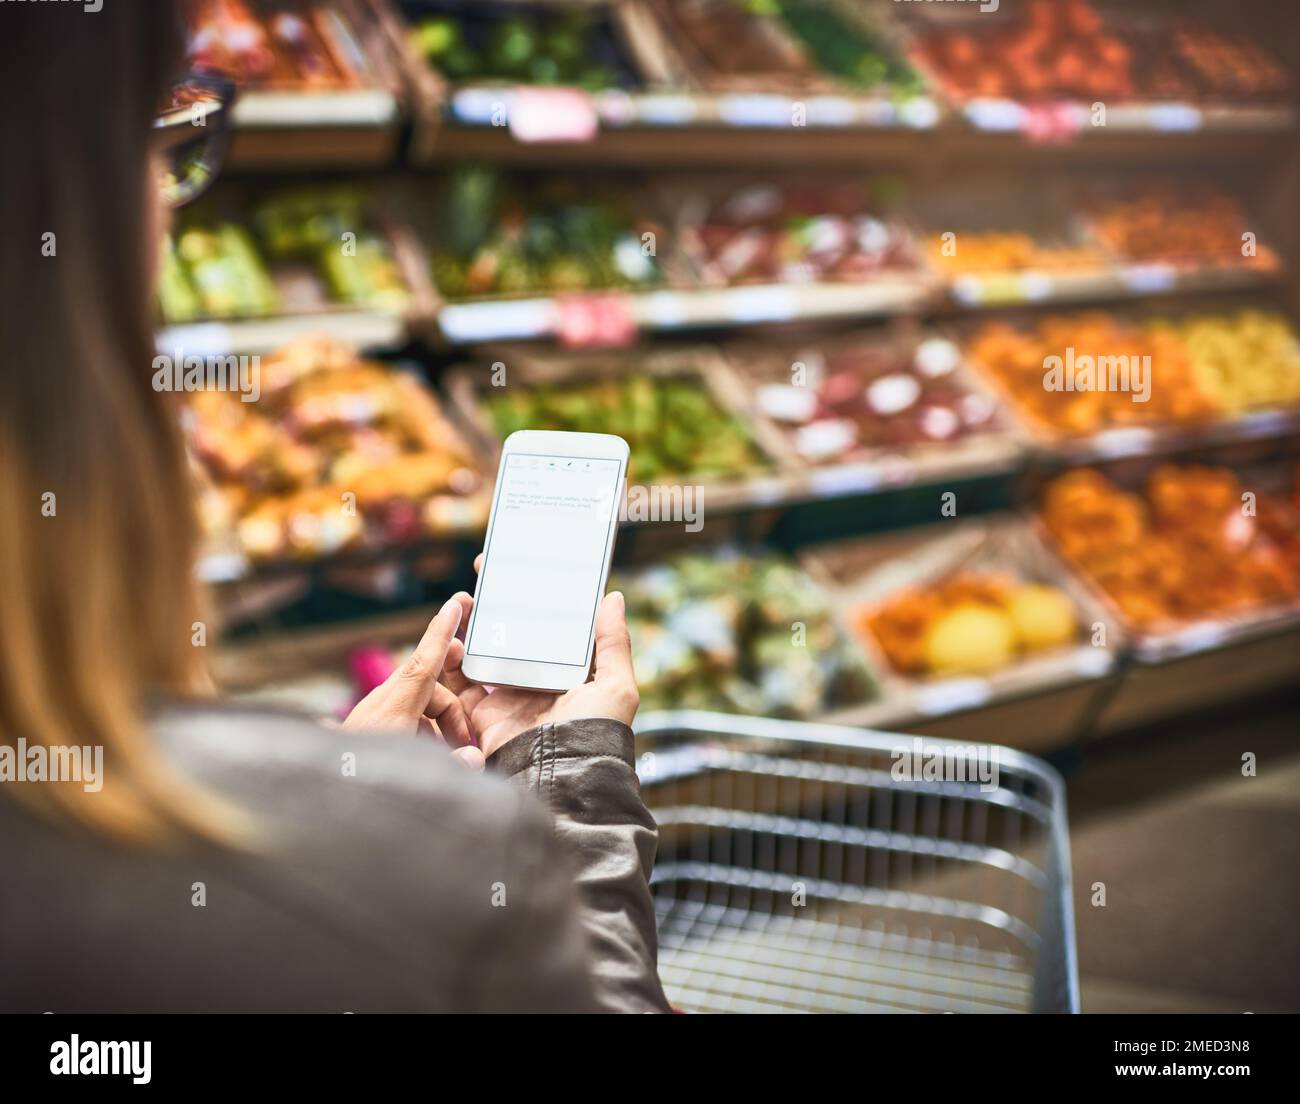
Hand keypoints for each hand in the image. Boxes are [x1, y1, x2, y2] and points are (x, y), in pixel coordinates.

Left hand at [343, 595, 484, 770]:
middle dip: (455, 716)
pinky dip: (421, 738)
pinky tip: (423, 765)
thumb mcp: (411, 779)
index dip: (442, 632)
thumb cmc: (359, 784)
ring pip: (420, 709)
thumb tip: (473, 758)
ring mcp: (374, 717)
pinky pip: (406, 722)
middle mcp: (382, 705)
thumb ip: (450, 767)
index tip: (455, 603)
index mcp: (392, 709)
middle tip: (466, 749)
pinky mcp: (368, 730)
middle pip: (433, 691)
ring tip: (444, 765)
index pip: (424, 662)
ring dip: (439, 732)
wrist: (315, 798)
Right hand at [441, 556, 639, 758]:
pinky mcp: (482, 713)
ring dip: (470, 622)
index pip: (549, 626)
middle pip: (511, 633)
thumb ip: (613, 642)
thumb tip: (613, 597)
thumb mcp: (616, 685)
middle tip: (485, 569)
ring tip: (465, 596)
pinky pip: (460, 681)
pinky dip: (451, 659)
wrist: (561, 775)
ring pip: (482, 650)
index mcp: (567, 672)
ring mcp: (507, 695)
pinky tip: (450, 634)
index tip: (522, 566)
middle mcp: (536, 680)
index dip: (536, 597)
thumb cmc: (596, 732)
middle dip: (497, 601)